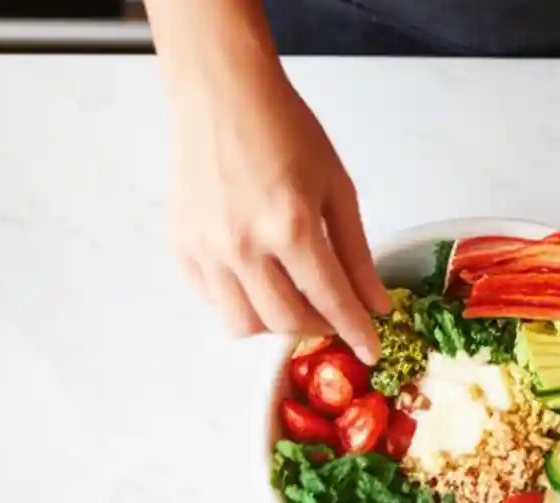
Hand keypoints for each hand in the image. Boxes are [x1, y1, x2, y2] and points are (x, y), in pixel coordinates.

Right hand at [169, 68, 388, 362]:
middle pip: (285, 321)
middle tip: (334, 316)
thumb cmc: (285, 131)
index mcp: (290, 227)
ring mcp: (207, 249)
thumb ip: (356, 253)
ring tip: (294, 300)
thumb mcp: (336, 188)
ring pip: (243, 324)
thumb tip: (376, 303)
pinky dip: (241, 302)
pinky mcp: (182, 246)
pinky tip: (259, 280)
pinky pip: (213, 300)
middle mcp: (244, 246)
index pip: (329, 300)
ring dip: (275, 324)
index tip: (371, 350)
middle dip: (318, 328)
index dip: (355, 331)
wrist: (222, 95)